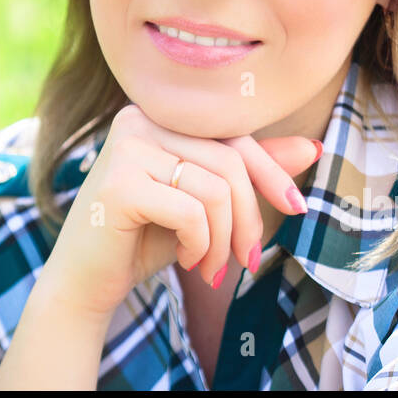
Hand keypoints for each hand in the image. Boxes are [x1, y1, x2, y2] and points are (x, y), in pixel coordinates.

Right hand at [40, 103, 321, 319]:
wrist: (86, 281)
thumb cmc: (144, 238)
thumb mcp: (203, 202)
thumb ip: (248, 172)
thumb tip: (312, 148)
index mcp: (159, 115)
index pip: (233, 135)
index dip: (272, 172)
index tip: (296, 208)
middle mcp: (139, 119)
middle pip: (229, 161)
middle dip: (249, 217)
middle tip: (246, 259)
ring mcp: (126, 147)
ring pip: (215, 189)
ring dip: (223, 239)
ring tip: (210, 266)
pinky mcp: (119, 183)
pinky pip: (191, 211)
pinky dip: (200, 245)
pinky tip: (185, 259)